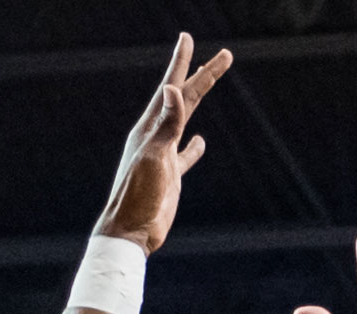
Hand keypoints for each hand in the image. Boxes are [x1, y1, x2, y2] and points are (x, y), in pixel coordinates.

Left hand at [96, 34, 231, 253]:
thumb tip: (171, 88)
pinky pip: (186, 156)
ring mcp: (164, 155)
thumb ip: (165, 124)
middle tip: (225, 55)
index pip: (171, 87)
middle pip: (185, 98)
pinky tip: (202, 142)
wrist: (130, 232)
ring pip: (187, 120)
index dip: (181, 62)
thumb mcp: (153, 156)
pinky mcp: (171, 176)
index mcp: (150, 128)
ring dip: (199, 100)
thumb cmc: (138, 195)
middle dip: (203, 75)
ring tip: (209, 81)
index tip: (187, 37)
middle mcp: (156, 136)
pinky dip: (195, 147)